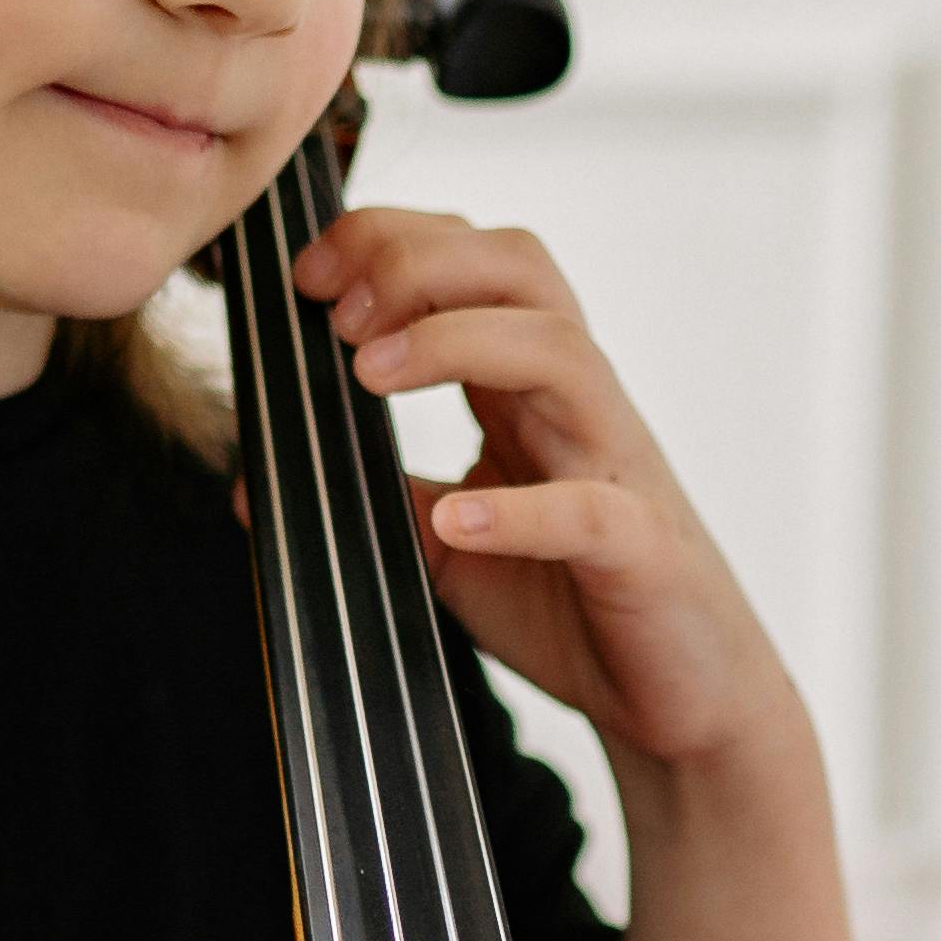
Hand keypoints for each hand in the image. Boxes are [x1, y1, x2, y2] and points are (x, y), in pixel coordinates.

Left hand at [296, 209, 807, 780]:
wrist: (681, 699)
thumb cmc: (575, 606)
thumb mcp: (451, 546)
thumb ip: (381, 500)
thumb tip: (260, 485)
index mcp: (532, 390)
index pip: (476, 261)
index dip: (391, 241)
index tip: (311, 276)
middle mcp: (579, 407)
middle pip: (523, 270)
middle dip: (420, 263)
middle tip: (338, 310)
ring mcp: (616, 470)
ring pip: (562, 352)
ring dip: (456, 341)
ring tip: (369, 374)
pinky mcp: (641, 551)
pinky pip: (590, 511)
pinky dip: (520, 509)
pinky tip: (458, 518)